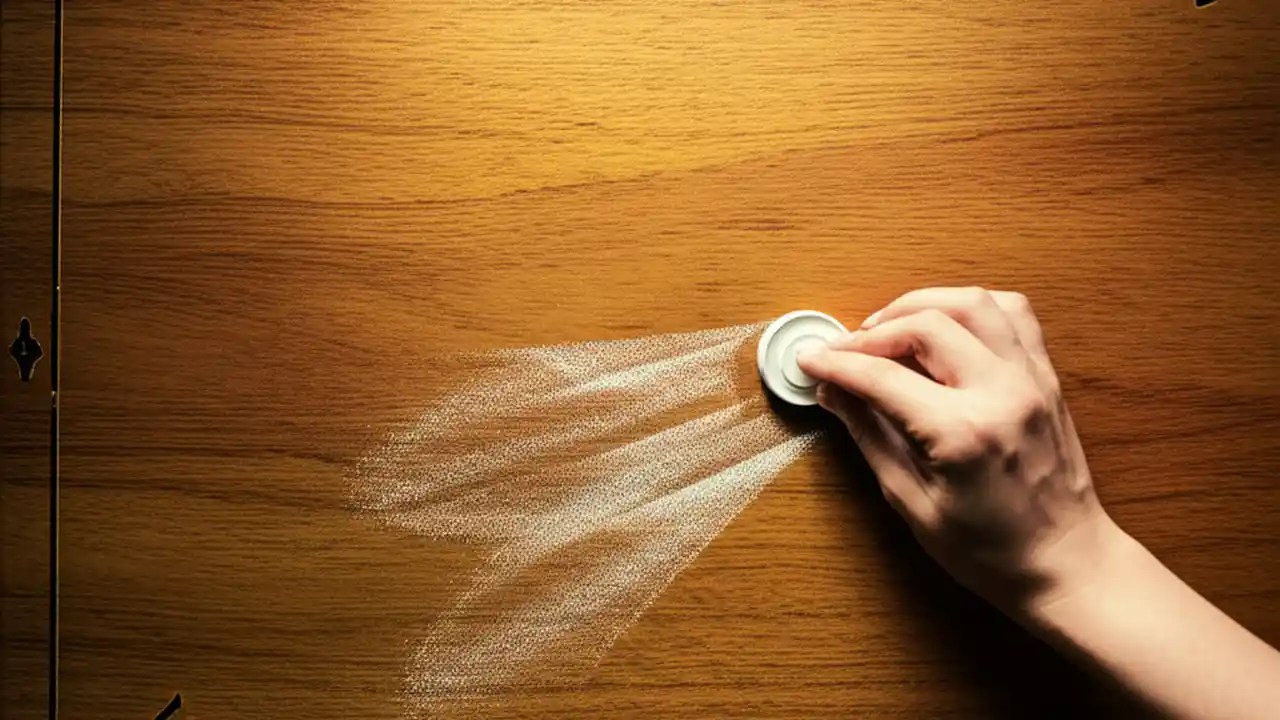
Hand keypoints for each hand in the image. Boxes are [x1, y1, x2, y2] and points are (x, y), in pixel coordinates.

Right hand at [797, 287, 1118, 615]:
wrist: (1068, 566)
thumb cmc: (990, 552)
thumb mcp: (912, 503)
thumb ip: (870, 437)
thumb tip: (833, 392)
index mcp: (962, 433)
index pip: (882, 376)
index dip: (836, 364)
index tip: (809, 360)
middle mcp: (1002, 393)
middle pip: (926, 324)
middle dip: (873, 331)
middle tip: (845, 351)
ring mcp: (1030, 380)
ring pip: (972, 303)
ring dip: (921, 305)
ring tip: (889, 329)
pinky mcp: (1046, 379)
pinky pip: (1011, 314)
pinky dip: (971, 308)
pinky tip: (944, 326)